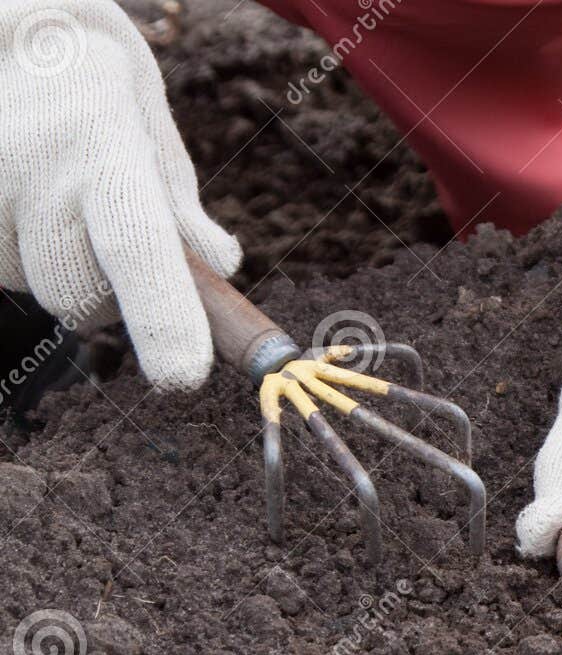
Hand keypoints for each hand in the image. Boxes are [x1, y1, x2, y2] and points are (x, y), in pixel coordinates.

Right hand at [0, 1, 239, 389]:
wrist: (29, 49)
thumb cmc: (108, 111)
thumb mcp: (158, 151)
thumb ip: (187, 220)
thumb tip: (221, 267)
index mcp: (108, 151)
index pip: (140, 249)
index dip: (162, 319)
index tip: (182, 379)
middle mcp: (38, 168)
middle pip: (80, 297)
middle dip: (107, 297)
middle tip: (107, 241)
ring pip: (34, 289)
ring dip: (55, 271)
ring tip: (56, 204)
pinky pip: (0, 273)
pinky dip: (18, 260)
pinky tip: (25, 210)